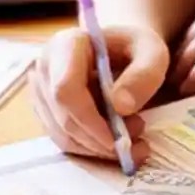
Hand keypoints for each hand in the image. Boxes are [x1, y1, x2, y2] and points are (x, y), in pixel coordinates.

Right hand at [30, 25, 167, 159]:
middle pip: (63, 117)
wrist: (119, 49)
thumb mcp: (152, 52)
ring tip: (131, 137)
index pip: (65, 89)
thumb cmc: (134, 47)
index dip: (89, 119)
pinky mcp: (46, 111)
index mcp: (65, 45)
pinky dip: (91, 148)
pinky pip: (64, 140)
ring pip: (63, 135)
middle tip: (135, 142)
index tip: (118, 139)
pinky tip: (115, 141)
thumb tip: (121, 107)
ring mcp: (41, 92)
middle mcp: (45, 68)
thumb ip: (145, 74)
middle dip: (100, 139)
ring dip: (98, 147)